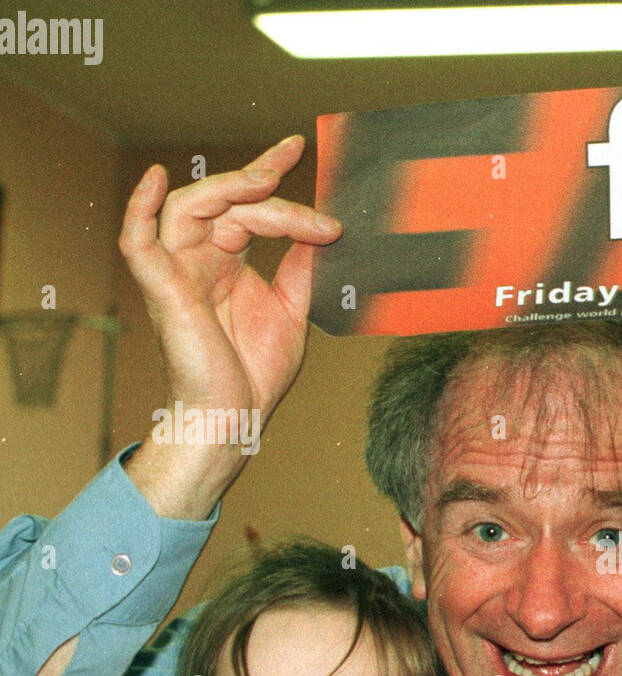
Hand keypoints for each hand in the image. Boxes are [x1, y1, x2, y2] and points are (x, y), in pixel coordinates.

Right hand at [118, 136, 341, 517]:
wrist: (235, 418)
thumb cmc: (255, 373)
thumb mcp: (293, 310)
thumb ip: (302, 268)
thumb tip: (323, 229)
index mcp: (228, 262)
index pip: (248, 206)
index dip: (270, 175)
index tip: (300, 149)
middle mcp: (200, 259)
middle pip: (226, 202)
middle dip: (262, 184)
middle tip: (295, 166)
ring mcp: (178, 271)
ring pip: (192, 208)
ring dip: (230, 190)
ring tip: (265, 179)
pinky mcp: (161, 289)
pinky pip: (137, 240)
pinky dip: (140, 207)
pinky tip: (158, 180)